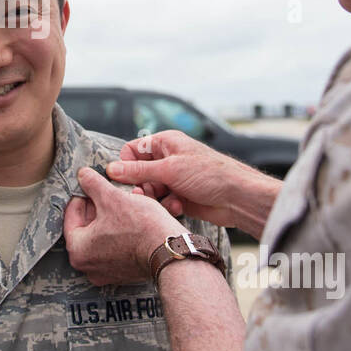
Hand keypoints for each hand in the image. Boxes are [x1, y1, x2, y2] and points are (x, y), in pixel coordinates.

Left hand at [63, 166, 185, 285]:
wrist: (171, 250)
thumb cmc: (140, 227)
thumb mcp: (112, 197)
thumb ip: (92, 184)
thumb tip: (82, 174)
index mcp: (78, 250)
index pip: (71, 215)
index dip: (82, 195)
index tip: (91, 185)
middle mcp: (88, 266)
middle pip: (87, 226)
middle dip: (99, 205)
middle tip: (108, 191)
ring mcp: (107, 272)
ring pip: (104, 235)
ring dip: (112, 215)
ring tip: (124, 199)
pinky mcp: (124, 273)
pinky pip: (117, 246)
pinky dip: (122, 231)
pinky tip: (133, 215)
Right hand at [104, 130, 280, 235]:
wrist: (238, 198)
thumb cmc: (210, 174)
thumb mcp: (170, 169)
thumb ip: (138, 171)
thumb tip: (112, 169)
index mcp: (165, 143)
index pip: (132, 150)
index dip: (126, 165)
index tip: (125, 180)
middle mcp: (168, 159)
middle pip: (138, 173)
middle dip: (140, 186)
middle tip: (143, 196)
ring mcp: (174, 178)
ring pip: (149, 190)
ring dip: (154, 198)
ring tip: (165, 201)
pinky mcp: (179, 196)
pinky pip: (161, 202)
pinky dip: (167, 205)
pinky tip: (178, 207)